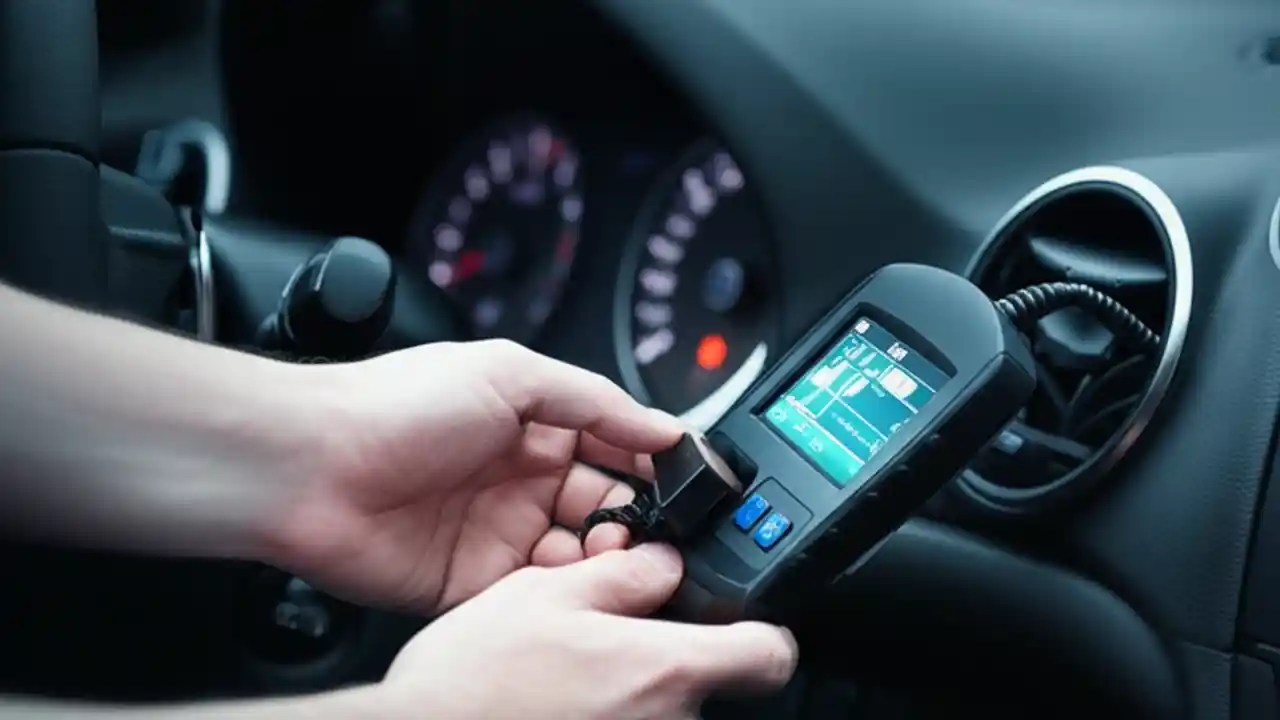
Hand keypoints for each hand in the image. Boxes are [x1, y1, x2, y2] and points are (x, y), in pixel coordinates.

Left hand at [265, 339, 685, 613]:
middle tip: (658, 530)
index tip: (688, 484)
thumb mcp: (510, 374)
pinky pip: (534, 597)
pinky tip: (577, 581)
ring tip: (617, 554)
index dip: (650, 467)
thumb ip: (595, 402)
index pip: (612, 449)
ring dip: (606, 559)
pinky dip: (563, 594)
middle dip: (637, 520)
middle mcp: (517, 480)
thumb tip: (663, 426)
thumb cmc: (393, 405)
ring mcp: (496, 533)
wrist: (309, 465)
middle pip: (604, 508)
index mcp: (530, 425)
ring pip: (577, 558)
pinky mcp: (471, 584)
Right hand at [369, 543, 797, 719]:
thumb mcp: (546, 592)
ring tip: (565, 668)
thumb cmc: (474, 682)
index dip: (764, 629)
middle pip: (706, 678)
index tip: (745, 617)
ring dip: (628, 684)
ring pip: (661, 706)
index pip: (770, 655)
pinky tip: (555, 702)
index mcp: (665, 669)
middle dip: (666, 650)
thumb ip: (623, 574)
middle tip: (605, 631)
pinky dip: (607, 712)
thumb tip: (664, 563)